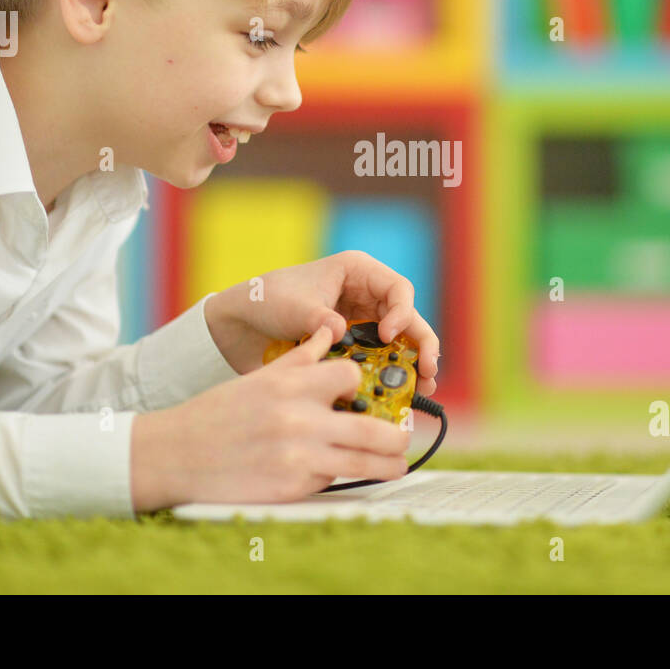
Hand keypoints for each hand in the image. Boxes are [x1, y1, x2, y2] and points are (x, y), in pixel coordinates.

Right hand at [130, 326, 412, 510]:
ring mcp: (298, 456)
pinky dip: (346, 478)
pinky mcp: (292, 488)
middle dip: (398, 434)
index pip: (351, 376)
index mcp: (292, 385)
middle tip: (404, 436)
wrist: (175, 454)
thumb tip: (328, 334)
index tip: (371, 392)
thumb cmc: (218, 414)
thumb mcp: (260, 377)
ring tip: (397, 464)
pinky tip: (354, 476)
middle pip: (373, 427)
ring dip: (389, 465)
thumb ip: (301, 359)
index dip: (364, 384)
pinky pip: (334, 481)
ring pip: (365, 462)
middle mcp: (300, 418)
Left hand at [203, 250, 438, 396]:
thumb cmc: (266, 301)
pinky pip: (379, 361)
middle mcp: (366, 296)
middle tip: (430, 371)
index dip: (402, 312)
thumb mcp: (293, 306)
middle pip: (407, 318)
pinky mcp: (353, 348)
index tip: (388, 335)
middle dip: (422, 344)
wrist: (238, 325)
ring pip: (399, 343)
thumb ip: (318, 318)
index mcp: (357, 272)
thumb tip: (342, 331)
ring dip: (413, 364)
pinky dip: (390, 376)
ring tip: (425, 388)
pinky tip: (398, 396)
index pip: (397, 289)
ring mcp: (362, 323)